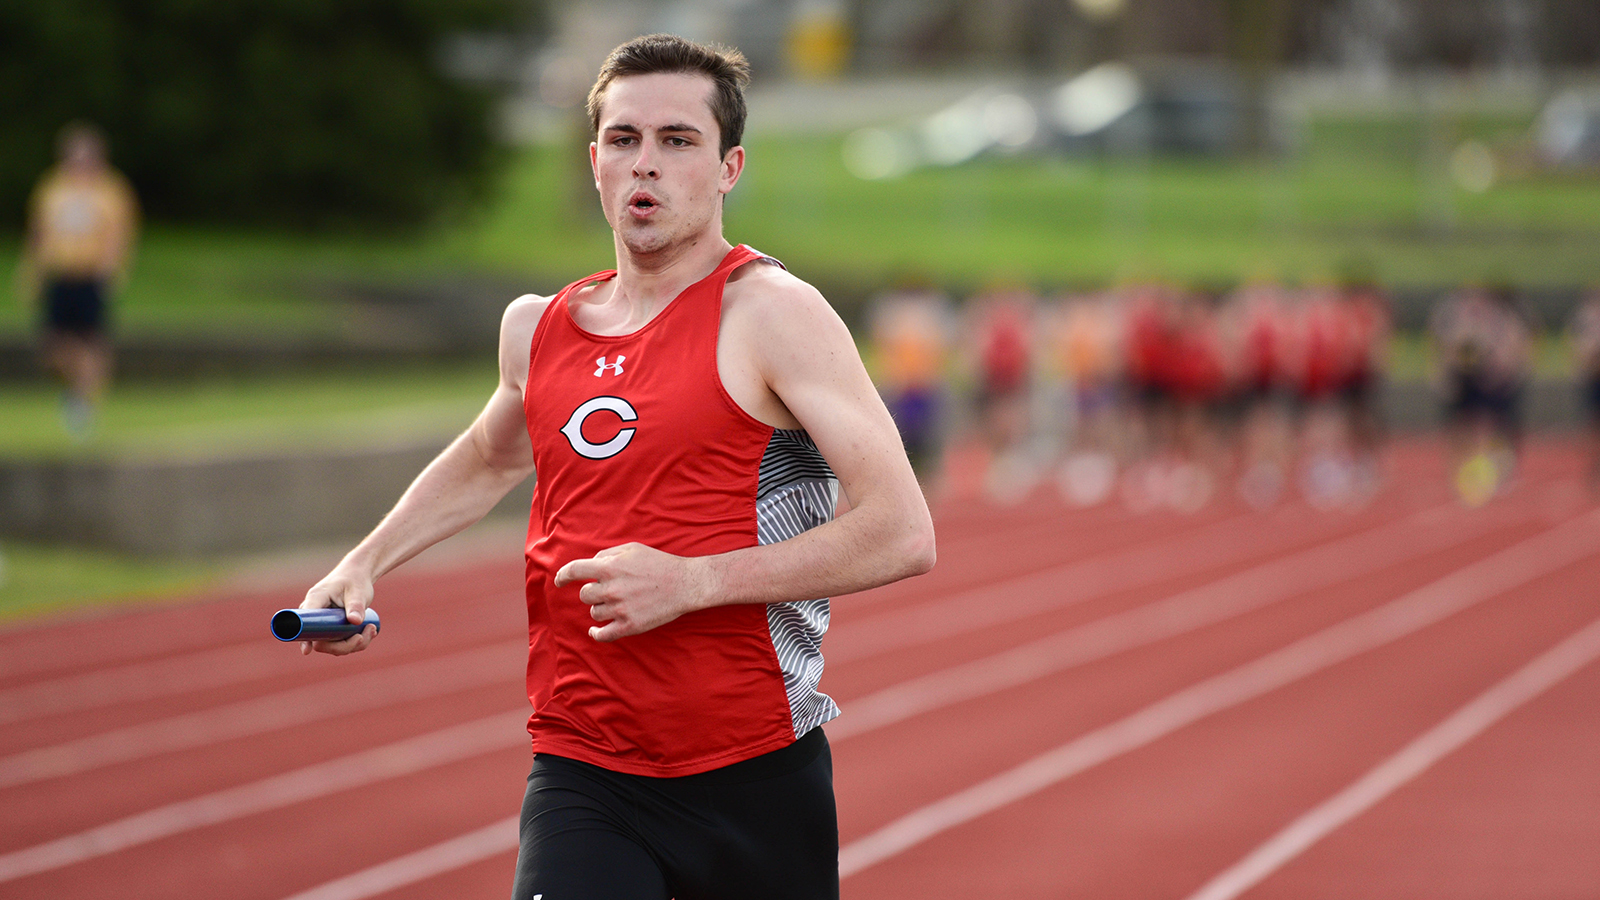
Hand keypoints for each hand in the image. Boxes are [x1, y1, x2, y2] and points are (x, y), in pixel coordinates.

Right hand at [298, 570, 377, 656]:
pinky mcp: (332, 630)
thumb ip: (356, 605)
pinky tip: (370, 632)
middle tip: (363, 636)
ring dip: (354, 644)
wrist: (358, 576)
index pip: (304, 621)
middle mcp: (315, 614)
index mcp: (315, 600)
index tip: (307, 651)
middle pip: (319, 641)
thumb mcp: (357, 591)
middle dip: (344, 645)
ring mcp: (322, 624)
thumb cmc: (355, 580)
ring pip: (332, 645)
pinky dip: (356, 643)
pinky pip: (340, 644)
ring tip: (372, 628)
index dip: (303, 638)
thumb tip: (355, 621)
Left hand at [554, 543, 710, 641]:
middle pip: (584, 595)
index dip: (562, 576)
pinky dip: (596, 633)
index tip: (559, 581)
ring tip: (618, 603)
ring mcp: (619, 609)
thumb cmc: (659, 563)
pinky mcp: (629, 625)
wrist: (685, 584)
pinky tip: (595, 631)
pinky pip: (603, 634)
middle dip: (592, 592)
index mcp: (610, 567)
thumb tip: (591, 564)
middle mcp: (611, 588)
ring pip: (594, 612)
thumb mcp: (632, 549)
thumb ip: (607, 555)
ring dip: (600, 608)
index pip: (574, 570)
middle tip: (608, 591)